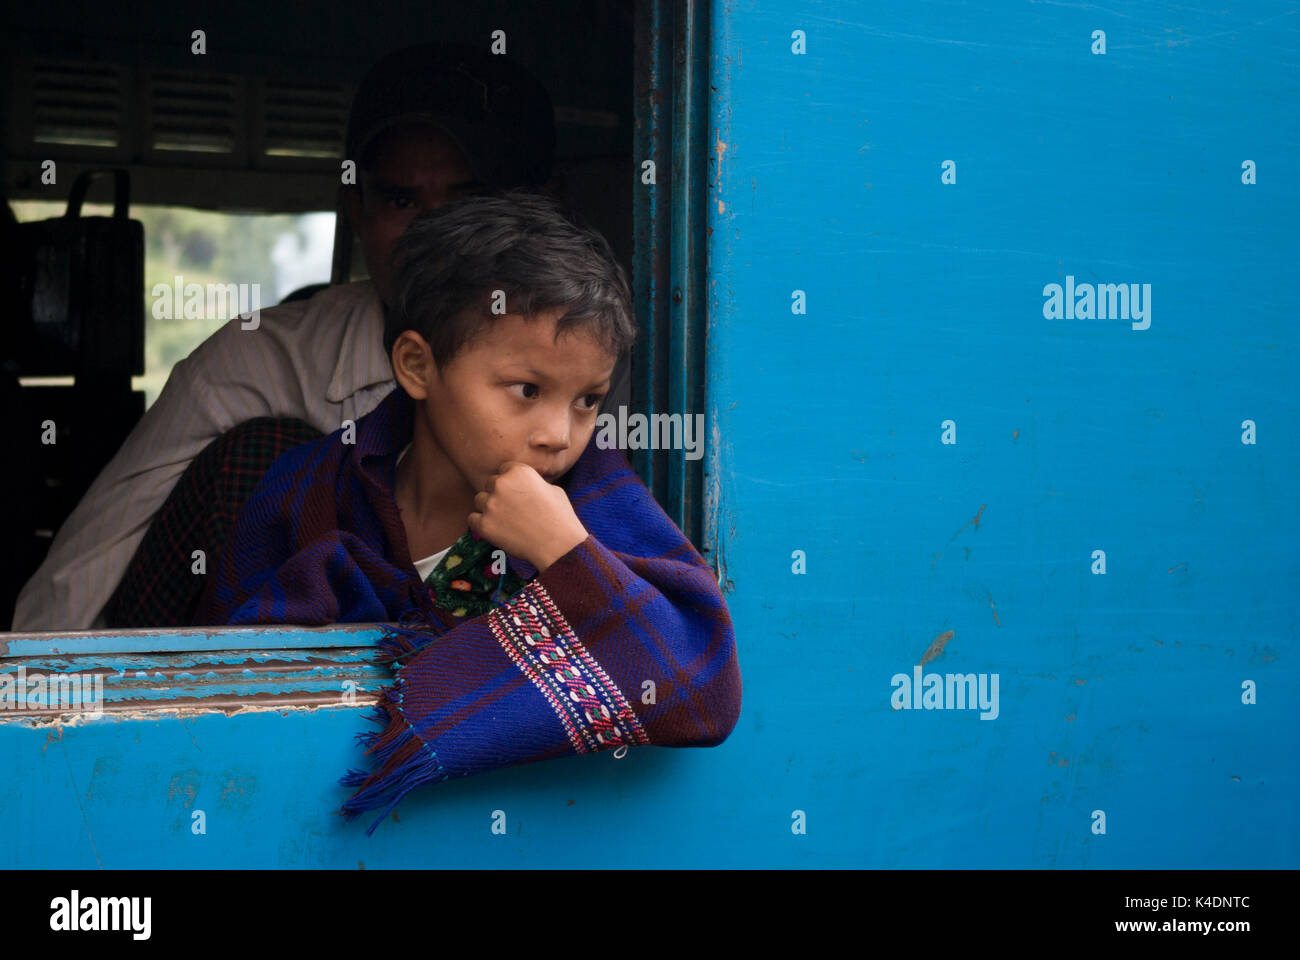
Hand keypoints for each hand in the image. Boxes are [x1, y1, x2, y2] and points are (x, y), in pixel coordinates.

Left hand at [468, 462, 588, 571]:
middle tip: (513, 509)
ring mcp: (491, 504)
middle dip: (500, 494)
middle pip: (490, 483)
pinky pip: (473, 519)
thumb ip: (532, 482)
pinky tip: (497, 529)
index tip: (518, 493)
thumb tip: (523, 485)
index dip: (511, 482)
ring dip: (489, 507)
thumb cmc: (560, 517)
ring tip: (507, 520)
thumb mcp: (552, 489)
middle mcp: (501, 484)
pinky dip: (482, 524)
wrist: (558, 545)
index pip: (504, 469)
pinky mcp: (484, 524)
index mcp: (519, 471)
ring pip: (480, 500)